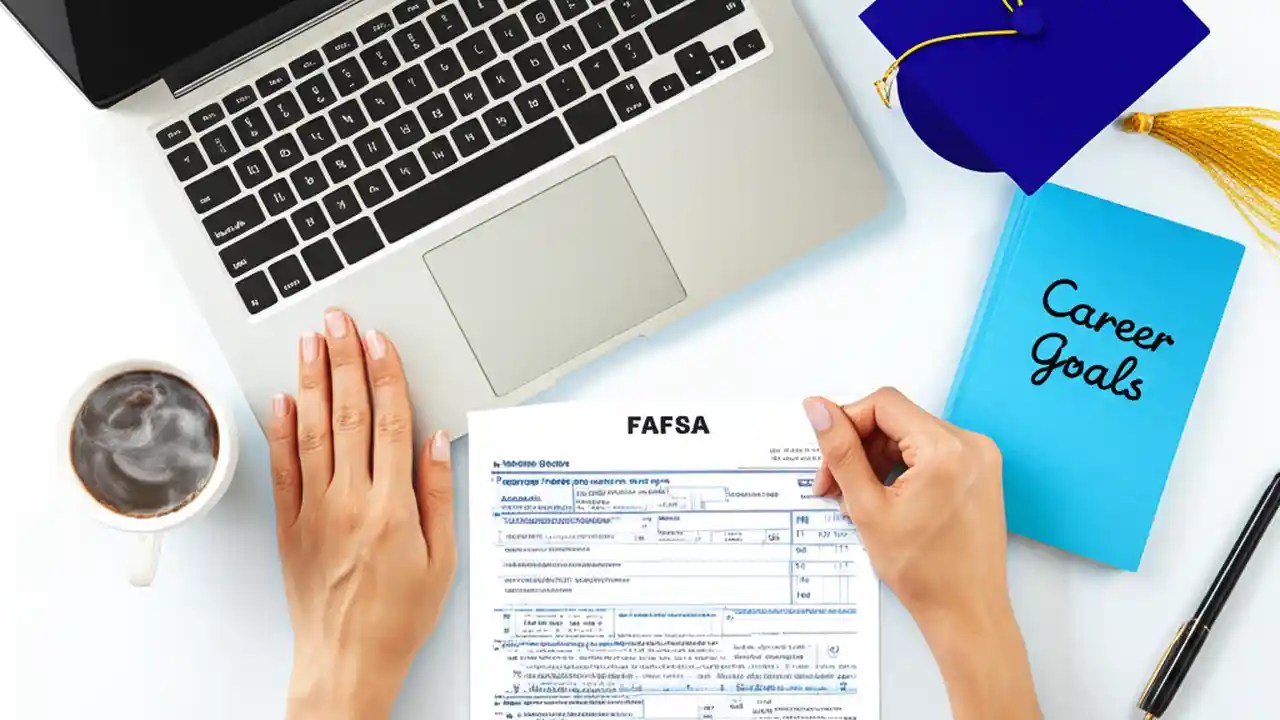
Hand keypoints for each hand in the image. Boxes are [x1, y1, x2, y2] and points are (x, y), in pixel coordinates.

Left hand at [266, 310, 457, 719]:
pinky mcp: (289, 525)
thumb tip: (437, 440)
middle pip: (347, 414)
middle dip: (344, 360)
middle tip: (339, 320)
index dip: (385, 374)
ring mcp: (314, 511)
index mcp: (393, 506)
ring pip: (311, 430)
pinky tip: (282, 399)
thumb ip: (439, 493)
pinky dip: (281, 430)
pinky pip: (284, 468)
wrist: (348, 661)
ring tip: (310, 341)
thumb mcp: (442, 558)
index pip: (390, 422)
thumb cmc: (399, 616)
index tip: (380, 340)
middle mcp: (350, 501)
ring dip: (310, 380)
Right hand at [804, 388, 1038, 719]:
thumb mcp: (868, 508)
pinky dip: (901, 469)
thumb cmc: (926, 573)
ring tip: (857, 500)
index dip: (846, 424)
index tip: (827, 454)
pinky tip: (883, 498)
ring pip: (910, 437)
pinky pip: (930, 453)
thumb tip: (818, 411)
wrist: (967, 612)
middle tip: (833, 486)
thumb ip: (841, 453)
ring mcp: (979, 458)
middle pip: (897, 420)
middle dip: (859, 448)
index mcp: (946, 449)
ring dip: (877, 460)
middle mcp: (970, 445)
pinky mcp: (979, 473)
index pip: (883, 404)